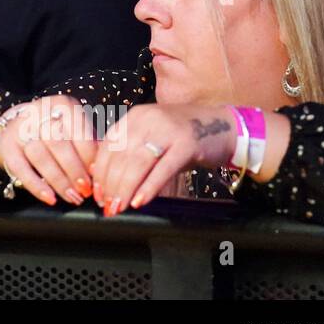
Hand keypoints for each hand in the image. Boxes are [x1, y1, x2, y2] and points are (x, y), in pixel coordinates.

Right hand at [0, 94, 99, 206]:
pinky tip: (49, 198)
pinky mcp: (7, 145)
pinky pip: (20, 168)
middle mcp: (39, 111)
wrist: (22, 124)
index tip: (97, 177)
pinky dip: (36, 185)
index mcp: (62, 105)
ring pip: (40, 156)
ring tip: (72, 197)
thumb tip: (100, 172)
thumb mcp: (76, 129)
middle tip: (85, 191)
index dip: (89, 158)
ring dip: (59, 181)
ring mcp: (20, 128)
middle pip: (58, 144)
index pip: (78, 132)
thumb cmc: (58, 131)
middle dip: (74, 171)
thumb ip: (90, 146)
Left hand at [89, 103, 237, 215]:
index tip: (97, 193)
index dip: (100, 171)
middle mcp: (148, 119)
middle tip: (106, 205)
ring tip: (118, 207)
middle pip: (120, 156)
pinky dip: (148, 187)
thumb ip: (132, 150)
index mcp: (136, 116)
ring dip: (124, 188)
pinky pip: (162, 169)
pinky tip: (139, 202)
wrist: (226, 126)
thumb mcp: (153, 136)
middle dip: (110, 184)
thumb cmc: (184, 136)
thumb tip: (107, 178)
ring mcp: (168, 130)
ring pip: (137, 163)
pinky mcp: (187, 144)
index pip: (109, 145)